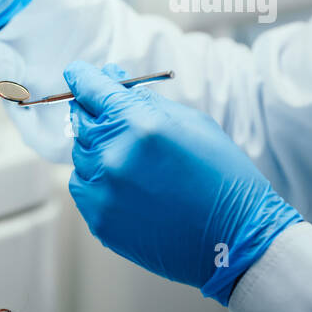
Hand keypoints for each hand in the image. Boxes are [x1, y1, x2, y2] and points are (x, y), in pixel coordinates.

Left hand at [65, 61, 302, 304]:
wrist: (234, 239)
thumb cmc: (223, 176)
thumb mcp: (194, 124)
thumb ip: (148, 102)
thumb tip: (115, 83)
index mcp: (141, 124)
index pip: (93, 90)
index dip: (82, 77)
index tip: (77, 72)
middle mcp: (114, 155)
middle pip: (81, 121)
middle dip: (92, 112)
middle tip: (108, 114)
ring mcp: (104, 191)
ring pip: (80, 156)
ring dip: (98, 149)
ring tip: (133, 159)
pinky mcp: (100, 220)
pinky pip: (84, 188)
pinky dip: (98, 180)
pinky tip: (128, 185)